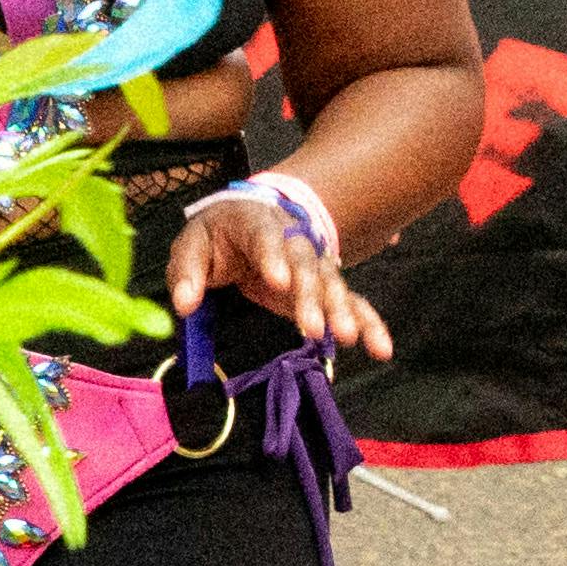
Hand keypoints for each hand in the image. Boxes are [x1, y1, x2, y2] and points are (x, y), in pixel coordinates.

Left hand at [172, 171, 394, 362]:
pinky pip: (350, 301)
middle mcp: (292, 239)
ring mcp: (313, 262)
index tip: (279, 282)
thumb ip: (185, 272)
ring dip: (341, 311)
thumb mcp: (190, 246)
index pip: (266, 237)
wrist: (247, 218)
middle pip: (306, 264)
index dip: (274, 258)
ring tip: (347, 338)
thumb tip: (185, 305)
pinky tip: (381, 347)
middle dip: (311, 296)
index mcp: (255, 223)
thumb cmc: (217, 237)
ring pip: (332, 283)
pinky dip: (368, 322)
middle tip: (312, 327)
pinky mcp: (323, 285)